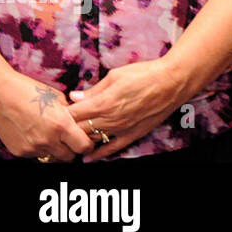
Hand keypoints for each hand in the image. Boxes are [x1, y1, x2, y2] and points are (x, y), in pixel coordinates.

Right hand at [0, 70, 93, 160]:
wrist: (1, 94)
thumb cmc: (31, 92)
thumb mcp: (58, 99)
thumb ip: (71, 113)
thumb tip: (80, 122)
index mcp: (61, 124)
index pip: (83, 146)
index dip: (87, 145)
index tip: (87, 141)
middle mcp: (47, 140)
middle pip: (68, 156)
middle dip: (72, 149)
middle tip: (71, 140)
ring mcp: (32, 148)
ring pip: (52, 156)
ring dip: (55, 149)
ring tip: (51, 133)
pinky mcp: (20, 151)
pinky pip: (36, 155)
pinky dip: (40, 148)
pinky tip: (37, 134)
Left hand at [67, 59, 187, 160]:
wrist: (173, 81)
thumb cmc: (146, 73)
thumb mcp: (116, 75)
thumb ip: (94, 89)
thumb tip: (74, 96)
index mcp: (103, 102)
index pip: (73, 114)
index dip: (63, 113)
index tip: (58, 110)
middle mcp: (109, 119)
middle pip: (78, 129)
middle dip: (68, 126)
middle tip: (62, 124)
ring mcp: (121, 129)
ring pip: (91, 139)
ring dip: (80, 138)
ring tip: (71, 137)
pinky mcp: (132, 134)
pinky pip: (111, 149)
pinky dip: (98, 155)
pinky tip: (87, 158)